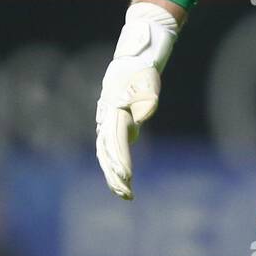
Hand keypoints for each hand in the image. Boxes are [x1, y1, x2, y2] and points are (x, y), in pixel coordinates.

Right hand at [95, 1, 180, 197]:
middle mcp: (107, 120)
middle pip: (107, 153)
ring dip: (114, 175)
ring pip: (106, 154)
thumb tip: (144, 114)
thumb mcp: (148, 82)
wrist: (133, 61)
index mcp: (114, 110)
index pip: (115, 141)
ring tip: (125, 194)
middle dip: (116, 175)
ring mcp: (107, 123)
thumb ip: (146, 98)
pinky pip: (111, 150)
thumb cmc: (142, 72)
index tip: (128, 176)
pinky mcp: (113, 126)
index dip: (120, 159)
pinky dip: (116, 165)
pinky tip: (124, 179)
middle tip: (126, 194)